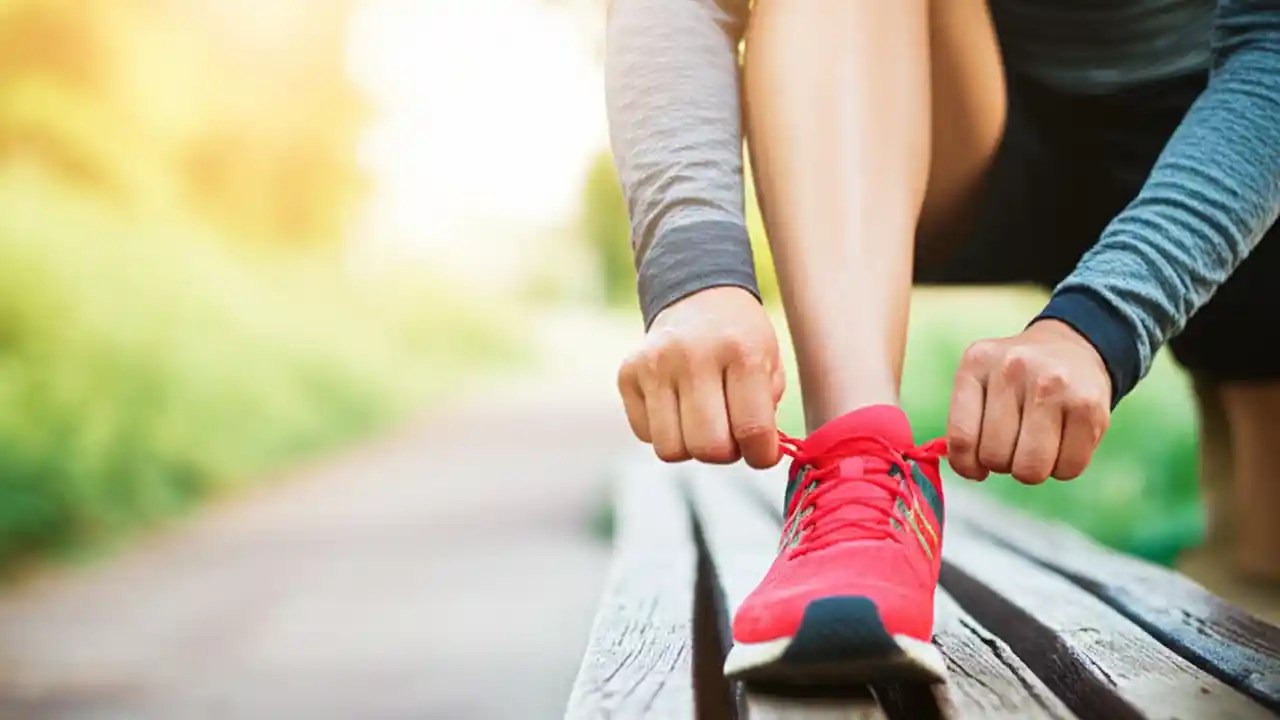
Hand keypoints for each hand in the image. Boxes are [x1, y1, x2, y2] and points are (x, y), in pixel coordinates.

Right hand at [618, 286, 785, 467]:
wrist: (697, 297)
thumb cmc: (740, 341)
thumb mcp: (770, 364)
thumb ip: (767, 412)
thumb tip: (757, 454)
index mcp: (741, 351)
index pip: (752, 429)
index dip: (761, 454)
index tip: (761, 451)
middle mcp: (693, 356)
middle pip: (707, 447)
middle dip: (725, 453)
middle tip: (730, 434)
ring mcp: (654, 365)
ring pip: (671, 449)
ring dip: (691, 447)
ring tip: (703, 423)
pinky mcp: (627, 374)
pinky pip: (645, 435)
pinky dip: (665, 432)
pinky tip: (677, 408)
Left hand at [946, 320, 1111, 483]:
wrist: (1072, 348)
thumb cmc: (1014, 379)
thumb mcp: (978, 382)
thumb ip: (963, 424)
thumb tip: (972, 471)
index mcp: (977, 363)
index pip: (962, 438)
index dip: (967, 466)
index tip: (977, 468)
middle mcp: (1015, 368)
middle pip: (996, 457)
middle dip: (1002, 463)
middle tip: (1013, 444)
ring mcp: (1056, 386)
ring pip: (1031, 468)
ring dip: (1032, 470)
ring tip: (1035, 447)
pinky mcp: (1091, 407)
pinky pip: (1069, 469)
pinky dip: (1063, 469)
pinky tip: (1061, 444)